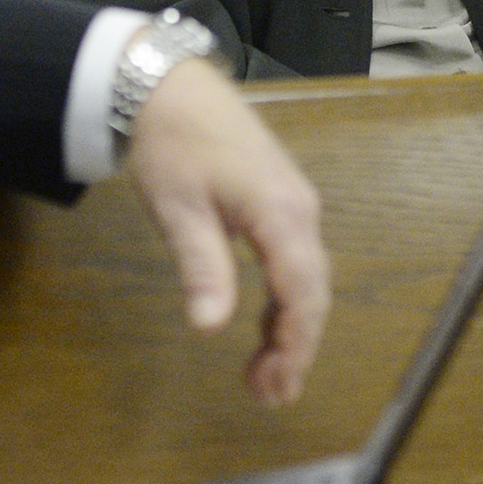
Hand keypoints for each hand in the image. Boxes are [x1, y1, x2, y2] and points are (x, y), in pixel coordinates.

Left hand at [121, 56, 329, 404]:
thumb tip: (209, 327)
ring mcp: (294, 206)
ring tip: (267, 380)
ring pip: (304, 281)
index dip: (295, 343)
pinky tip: (263, 331)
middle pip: (312, 293)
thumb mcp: (178, 210)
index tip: (278, 384)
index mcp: (281, 213)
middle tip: (271, 397)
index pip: (302, 292)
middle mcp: (300, 212)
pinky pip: (292, 263)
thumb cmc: (173, 145)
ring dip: (290, 330)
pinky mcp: (280, 204)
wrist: (170, 86)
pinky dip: (282, 302)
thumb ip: (202, 267)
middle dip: (296, 348)